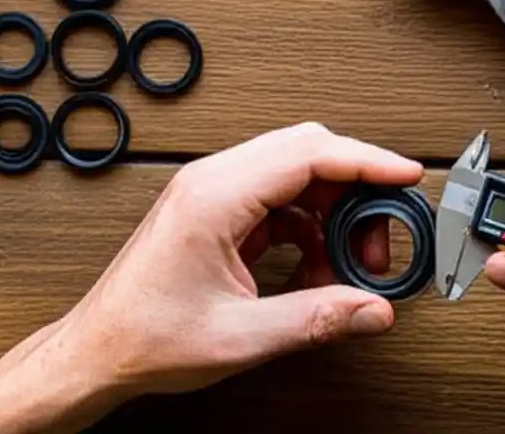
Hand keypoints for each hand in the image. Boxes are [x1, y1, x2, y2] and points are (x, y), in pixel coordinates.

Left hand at [0, 123, 421, 432]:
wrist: (99, 351)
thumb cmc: (144, 337)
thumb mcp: (241, 336)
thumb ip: (316, 318)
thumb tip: (372, 308)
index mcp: (214, 198)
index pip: (308, 153)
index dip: (366, 160)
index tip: (405, 174)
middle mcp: (212, 183)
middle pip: (306, 153)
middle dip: (356, 189)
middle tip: (383, 237)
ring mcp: (212, 195)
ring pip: (295, 176)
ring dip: (332, 213)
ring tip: (351, 263)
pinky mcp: (215, 214)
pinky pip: (278, 202)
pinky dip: (308, 228)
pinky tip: (316, 269)